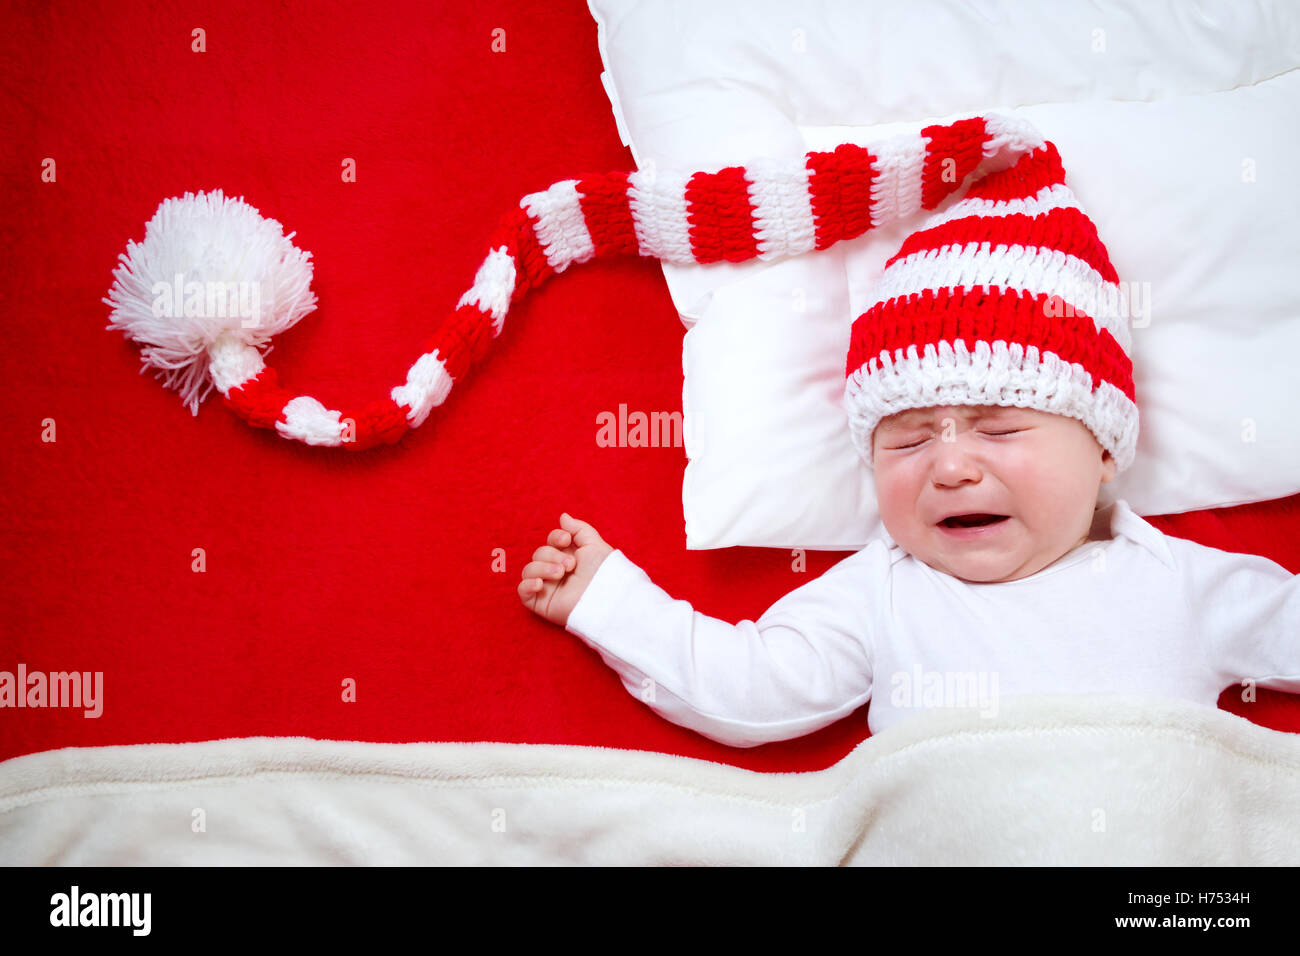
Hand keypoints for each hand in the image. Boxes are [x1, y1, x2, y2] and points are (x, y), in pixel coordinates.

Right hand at [519, 513, 614, 627]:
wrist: (606, 597)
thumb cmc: (605, 572)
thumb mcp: (594, 545)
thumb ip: (578, 529)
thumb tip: (563, 517)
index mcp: (569, 556)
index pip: (551, 542)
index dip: (555, 537)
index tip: (566, 539)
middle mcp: (556, 571)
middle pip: (539, 553)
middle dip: (553, 555)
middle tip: (570, 565)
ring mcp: (548, 587)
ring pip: (529, 570)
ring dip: (542, 568)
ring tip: (560, 574)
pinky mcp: (541, 602)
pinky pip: (522, 591)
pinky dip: (527, 584)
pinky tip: (539, 584)